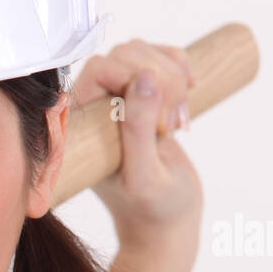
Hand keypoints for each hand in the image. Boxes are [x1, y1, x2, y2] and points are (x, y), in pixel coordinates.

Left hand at [70, 39, 202, 251]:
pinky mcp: (144, 95)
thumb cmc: (151, 207)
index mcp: (81, 124)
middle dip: (161, 79)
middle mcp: (95, 107)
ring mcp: (119, 97)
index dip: (133, 80)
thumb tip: (144, 77)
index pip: (99, 68)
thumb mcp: (144, 175)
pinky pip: (161, 57)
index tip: (157, 122)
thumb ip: (138, 129)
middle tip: (172, 125)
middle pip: (125, 54)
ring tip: (179, 121)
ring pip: (144, 52)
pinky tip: (191, 92)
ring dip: (174, 76)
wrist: (167, 219)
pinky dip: (181, 66)